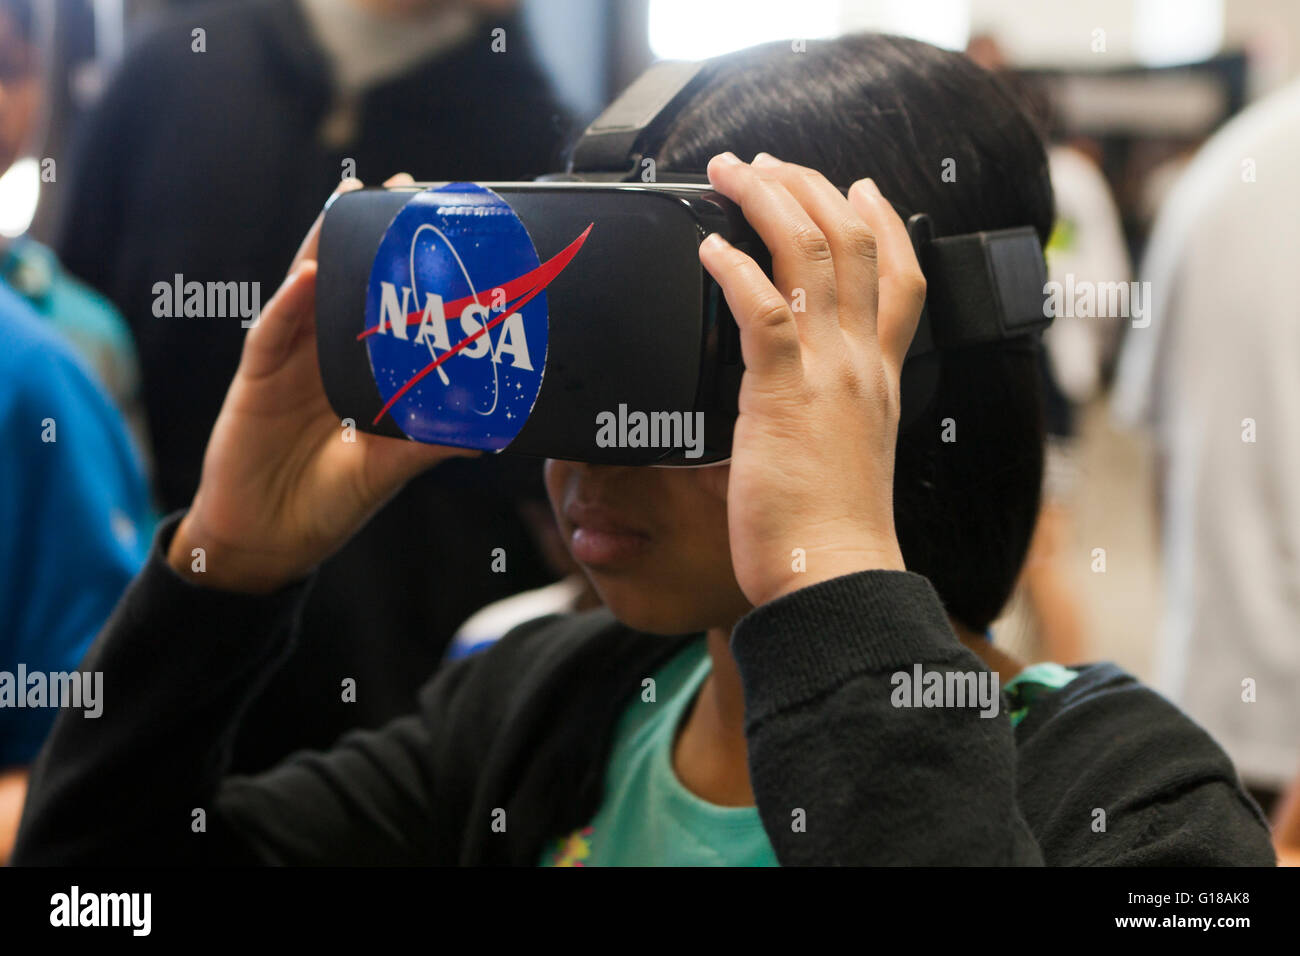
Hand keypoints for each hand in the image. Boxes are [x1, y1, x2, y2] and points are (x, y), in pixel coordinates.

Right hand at [169, 175, 474, 592]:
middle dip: (370, 234)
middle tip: (401, 188)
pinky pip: (272, 333)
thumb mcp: (386, 471)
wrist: (265, 541)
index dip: (409, 271)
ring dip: (327, 246)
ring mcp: (288, 361)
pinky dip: (289, 305)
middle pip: (347, 281)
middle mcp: (325, 355)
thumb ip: (426, 445)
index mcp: (360, 372)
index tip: (442, 229)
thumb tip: (487, 434)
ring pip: (306, 290)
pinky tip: (309, 277)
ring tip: (350, 202)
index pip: (386, 309)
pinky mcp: (255, 378)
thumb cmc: (327, 503)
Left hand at [698, 152, 924, 607]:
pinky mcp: (782, 395)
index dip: (883, 221)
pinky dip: (734, 269)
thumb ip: (832, 412)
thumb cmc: (833, 532)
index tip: (858, 186)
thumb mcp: (849, 455)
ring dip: (768, 202)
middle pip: (854, 244)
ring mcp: (828, 374)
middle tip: (769, 163)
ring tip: (732, 174)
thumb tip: (797, 399)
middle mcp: (862, 365)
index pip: (901, 278)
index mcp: (881, 378)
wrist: (835, 579)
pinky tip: (708, 248)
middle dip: (811, 188)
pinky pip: (762, 310)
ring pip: (809, 256)